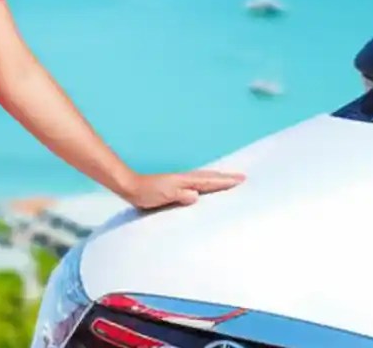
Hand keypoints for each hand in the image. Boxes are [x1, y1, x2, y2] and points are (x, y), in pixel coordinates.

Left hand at [118, 169, 244, 209]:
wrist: (130, 187)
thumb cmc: (146, 193)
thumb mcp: (163, 195)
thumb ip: (180, 195)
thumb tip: (196, 195)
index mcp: (185, 181)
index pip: (209, 181)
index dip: (225, 181)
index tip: (241, 180)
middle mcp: (184, 179)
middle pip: (210, 176)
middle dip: (225, 177)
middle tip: (241, 177)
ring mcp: (180, 181)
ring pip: (204, 178)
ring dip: (217, 178)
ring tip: (228, 180)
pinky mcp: (175, 186)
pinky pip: (197, 182)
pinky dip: (206, 182)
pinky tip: (205, 187)